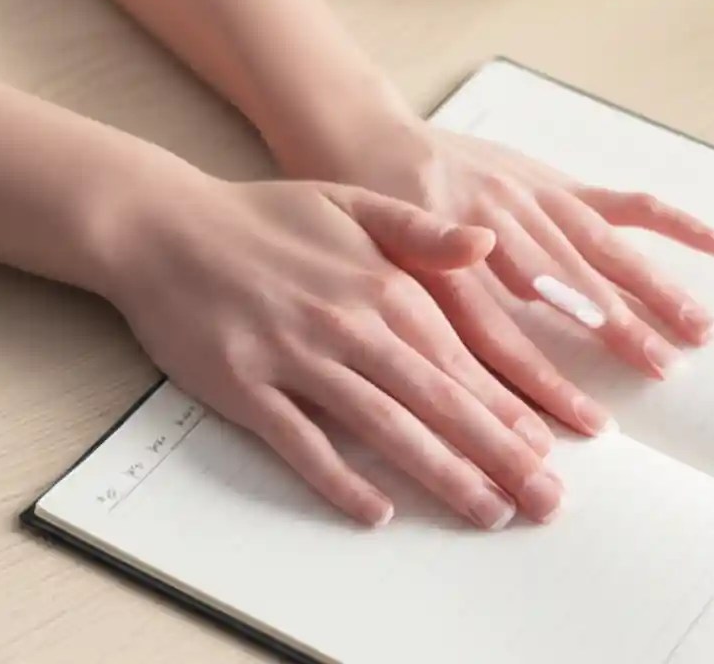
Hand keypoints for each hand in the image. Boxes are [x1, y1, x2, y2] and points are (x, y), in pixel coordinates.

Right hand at [97, 160, 562, 529]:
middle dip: (498, 454)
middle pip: (437, 398)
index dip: (509, 406)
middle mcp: (347, 321)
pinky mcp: (243, 384)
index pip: (462, 356)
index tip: (551, 448)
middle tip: (544, 500)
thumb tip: (489, 243)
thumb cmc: (263, 217)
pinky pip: (299, 441)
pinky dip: (338, 478)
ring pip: (383, 424)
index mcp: (382, 282)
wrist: (163, 224)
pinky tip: (376, 511)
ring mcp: (294, 355)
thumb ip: (423, 230)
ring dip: (440, 473)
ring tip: (487, 511)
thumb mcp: (351, 202)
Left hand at [313, 121, 713, 433]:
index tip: (579, 423)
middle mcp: (500, 227)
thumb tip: (449, 387)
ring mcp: (535, 202)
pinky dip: (676, 225)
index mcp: (452, 257)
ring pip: (601, 249)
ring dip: (652, 289)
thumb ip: (419, 315)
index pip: (501, 332)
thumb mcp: (378, 270)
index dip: (540, 381)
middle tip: (661, 375)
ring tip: (699, 332)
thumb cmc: (371, 222)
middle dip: (616, 332)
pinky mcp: (556, 186)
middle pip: (565, 287)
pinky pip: (624, 204)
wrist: (366, 143)